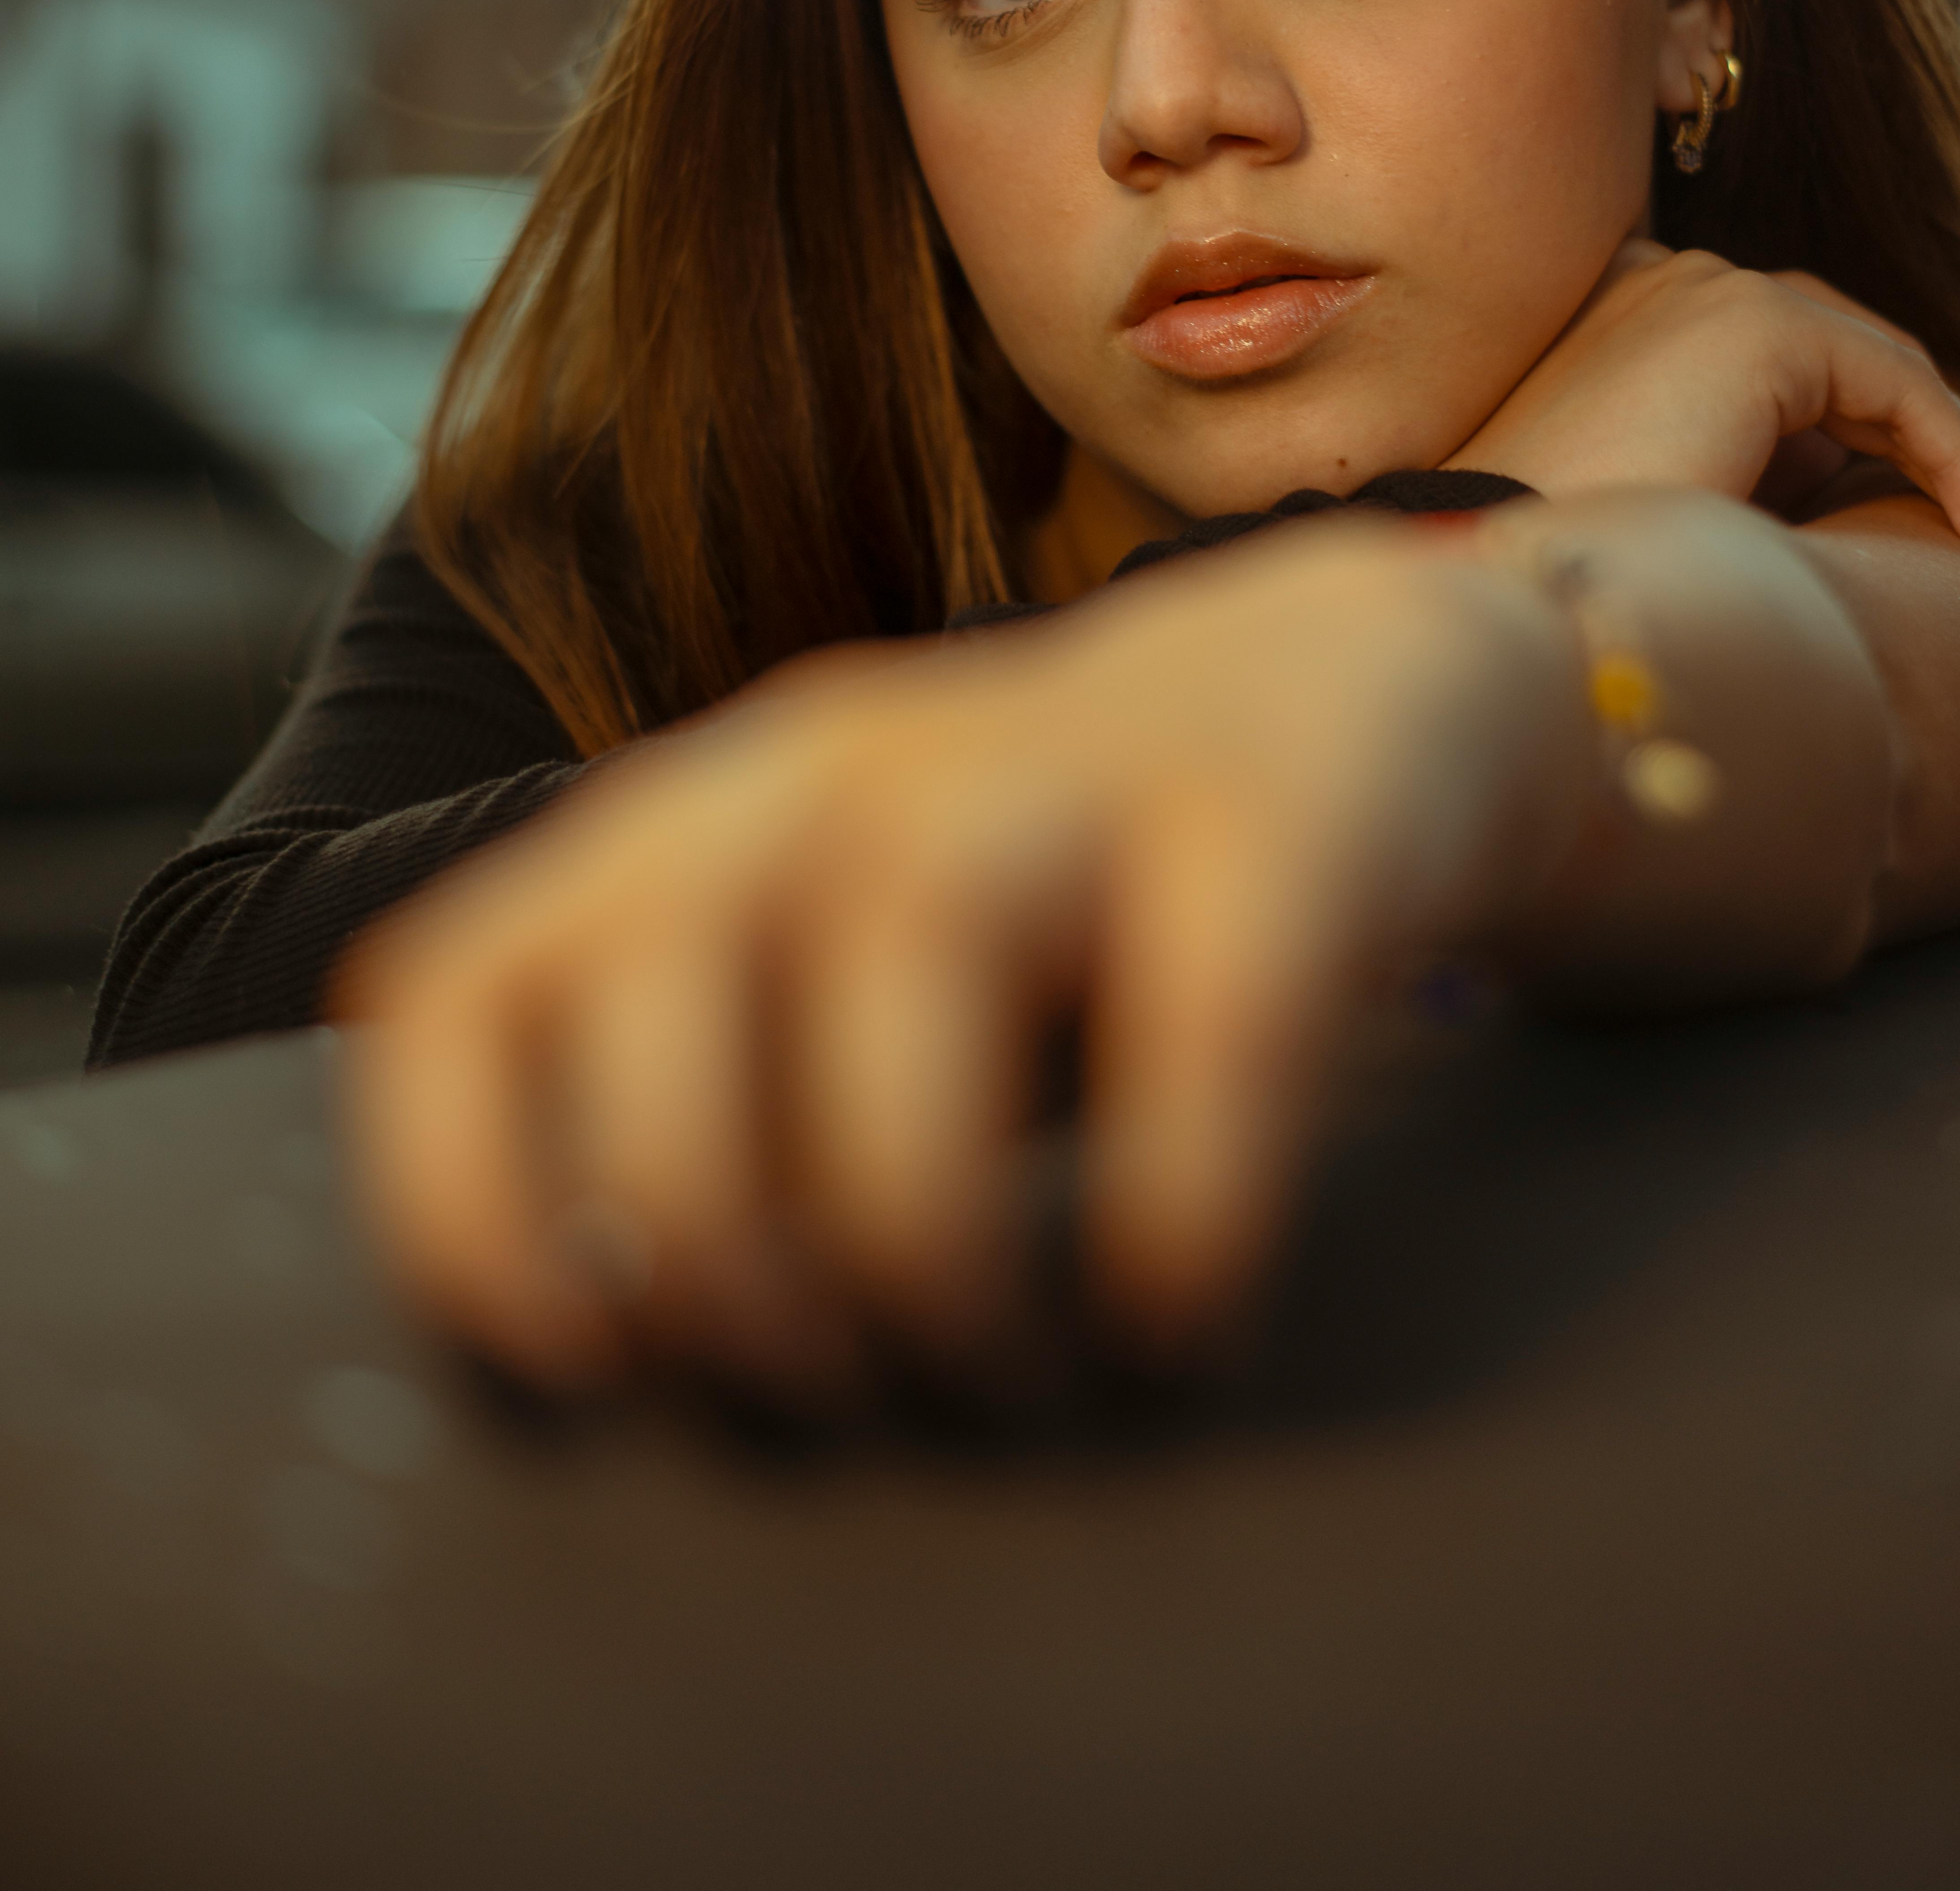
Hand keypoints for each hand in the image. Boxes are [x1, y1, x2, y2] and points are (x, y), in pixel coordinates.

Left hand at [335, 527, 1585, 1401]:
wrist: (1359, 696)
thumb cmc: (1064, 911)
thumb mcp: (841, 977)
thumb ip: (713, 1113)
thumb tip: (602, 1374)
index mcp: (702, 825)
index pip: (468, 986)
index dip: (463, 1206)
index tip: (570, 1387)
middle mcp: (849, 768)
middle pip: (664, 968)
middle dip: (710, 1243)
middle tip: (826, 1400)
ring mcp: (1067, 760)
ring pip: (906, 935)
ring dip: (917, 1217)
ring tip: (993, 1380)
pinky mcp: (1275, 807)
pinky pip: (1208, 1001)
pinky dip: (1177, 1193)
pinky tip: (1179, 1316)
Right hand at [1446, 242, 1959, 603]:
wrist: (1484, 571)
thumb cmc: (1549, 563)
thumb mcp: (1661, 504)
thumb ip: (1740, 471)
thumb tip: (1835, 484)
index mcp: (1625, 316)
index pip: (1790, 365)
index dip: (1883, 446)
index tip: (1956, 533)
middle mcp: (1669, 281)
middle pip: (1854, 362)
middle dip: (1949, 456)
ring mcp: (1709, 290)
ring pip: (1889, 373)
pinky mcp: (1754, 324)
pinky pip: (1901, 393)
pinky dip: (1959, 463)